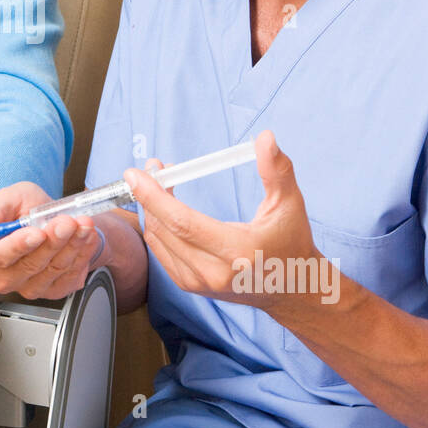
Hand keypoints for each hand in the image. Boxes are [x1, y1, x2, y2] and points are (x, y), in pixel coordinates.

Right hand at [0, 181, 99, 298]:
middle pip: (27, 266)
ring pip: (51, 269)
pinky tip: (86, 237)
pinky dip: (82, 253)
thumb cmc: (27, 209)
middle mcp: (5, 275)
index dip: (17, 245)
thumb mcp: (9, 198)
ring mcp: (29, 286)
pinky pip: (70, 275)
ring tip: (81, 224)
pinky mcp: (53, 290)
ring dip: (71, 244)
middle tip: (66, 223)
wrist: (55, 218)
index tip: (36, 232)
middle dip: (51, 242)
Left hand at [123, 131, 323, 315]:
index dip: (155, 196)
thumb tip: (265, 138)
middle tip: (152, 169)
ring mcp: (199, 283)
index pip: (183, 222)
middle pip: (165, 230)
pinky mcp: (190, 286)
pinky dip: (157, 226)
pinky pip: (161, 252)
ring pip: (158, 241)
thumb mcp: (290, 204)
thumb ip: (277, 170)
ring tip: (159, 182)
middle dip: (149, 195)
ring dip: (151, 209)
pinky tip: (163, 207)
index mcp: (238, 252)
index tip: (136, 174)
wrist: (292, 289)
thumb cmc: (291, 243)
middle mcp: (214, 272)